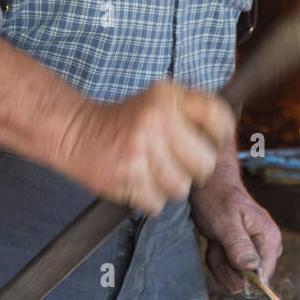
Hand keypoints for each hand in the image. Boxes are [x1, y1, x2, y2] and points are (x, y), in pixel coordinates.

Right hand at [55, 82, 235, 213]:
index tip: (214, 143)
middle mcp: (156, 119)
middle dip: (196, 169)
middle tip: (180, 164)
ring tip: (155, 173)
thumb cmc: (122, 120)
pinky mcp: (126, 176)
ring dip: (170, 186)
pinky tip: (139, 183)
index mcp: (168, 96)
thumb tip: (225, 135)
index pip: (217, 116)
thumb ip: (191, 111)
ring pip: (181, 187)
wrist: (74, 131)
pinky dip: (150, 199)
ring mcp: (141, 148)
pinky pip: (157, 203)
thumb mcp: (158, 100)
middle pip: (205, 162)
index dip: (222, 135)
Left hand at [190, 169, 281, 292]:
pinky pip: (228, 269)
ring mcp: (255, 249)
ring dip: (218, 261)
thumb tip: (253, 268)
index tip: (226, 257)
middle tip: (217, 243)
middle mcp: (266, 246)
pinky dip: (216, 258)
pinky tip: (214, 242)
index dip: (242, 275)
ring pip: (235, 275)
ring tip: (215, 240)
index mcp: (269, 238)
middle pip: (247, 278)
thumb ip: (238, 245)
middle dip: (225, 266)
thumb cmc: (217, 198)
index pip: (263, 275)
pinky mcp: (243, 252)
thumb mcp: (225, 222)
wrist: (209, 184)